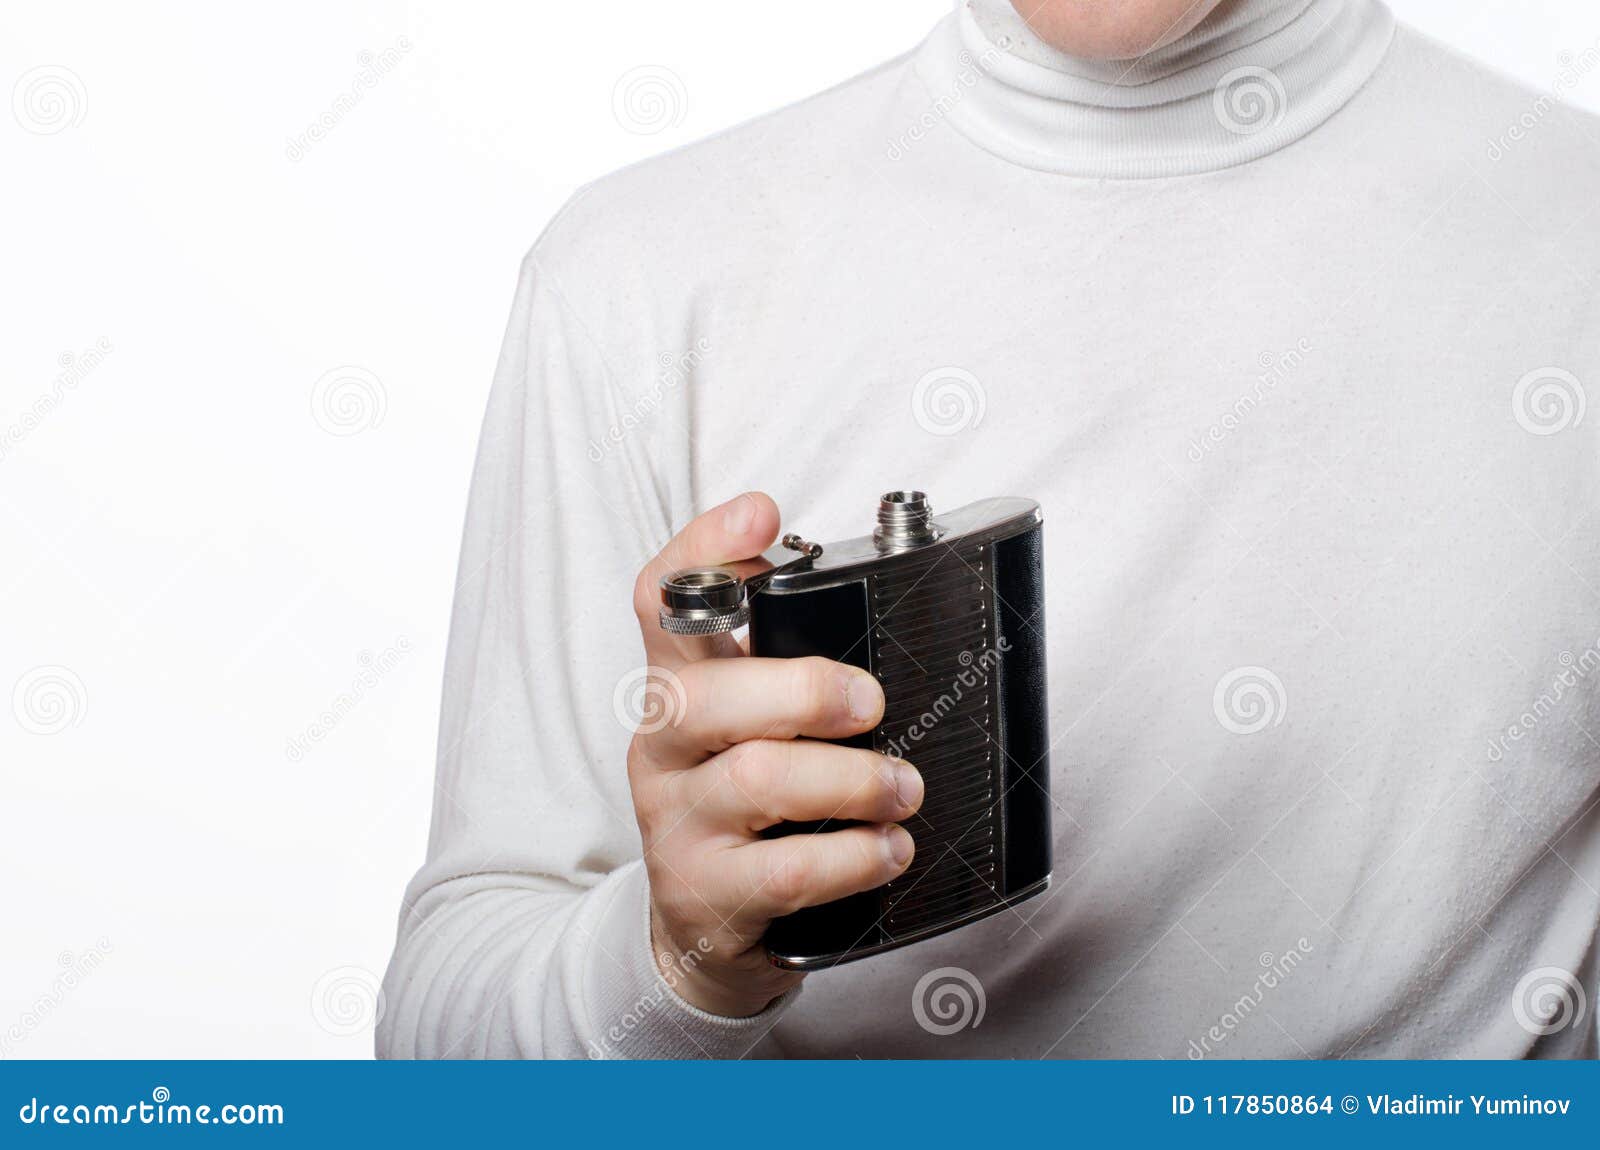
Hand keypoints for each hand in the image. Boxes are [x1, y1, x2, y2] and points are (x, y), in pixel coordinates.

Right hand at [626, 492, 921, 1017]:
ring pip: (755, 780)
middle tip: (871, 701)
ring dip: (851, 780)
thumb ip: (794, 674)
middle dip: (802, 687)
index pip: (661, 599)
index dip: (702, 548)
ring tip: (903, 788)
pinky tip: (889, 849)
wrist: (702, 932)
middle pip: (702, 693)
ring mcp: (676, 822)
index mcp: (679, 687)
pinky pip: (785, 872)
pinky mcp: (704, 894)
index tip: (762, 515)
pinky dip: (853, 856)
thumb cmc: (749, 813)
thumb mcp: (752, 732)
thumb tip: (890, 628)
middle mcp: (663, 747)